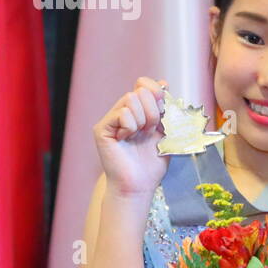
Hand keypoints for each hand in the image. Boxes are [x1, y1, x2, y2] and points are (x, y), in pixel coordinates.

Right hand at [93, 76, 169, 197]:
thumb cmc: (152, 163)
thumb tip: (163, 83)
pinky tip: (127, 139)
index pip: (144, 83)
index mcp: (138, 111)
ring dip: (143, 119)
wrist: (140, 185)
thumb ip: (164, 109)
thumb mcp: (165, 131)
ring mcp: (111, 120)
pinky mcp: (102, 129)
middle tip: (150, 130)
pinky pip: (122, 113)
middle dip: (153, 111)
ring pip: (131, 98)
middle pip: (140, 90)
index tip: (163, 110)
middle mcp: (123, 112)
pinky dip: (131, 126)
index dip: (157, 92)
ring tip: (140, 136)